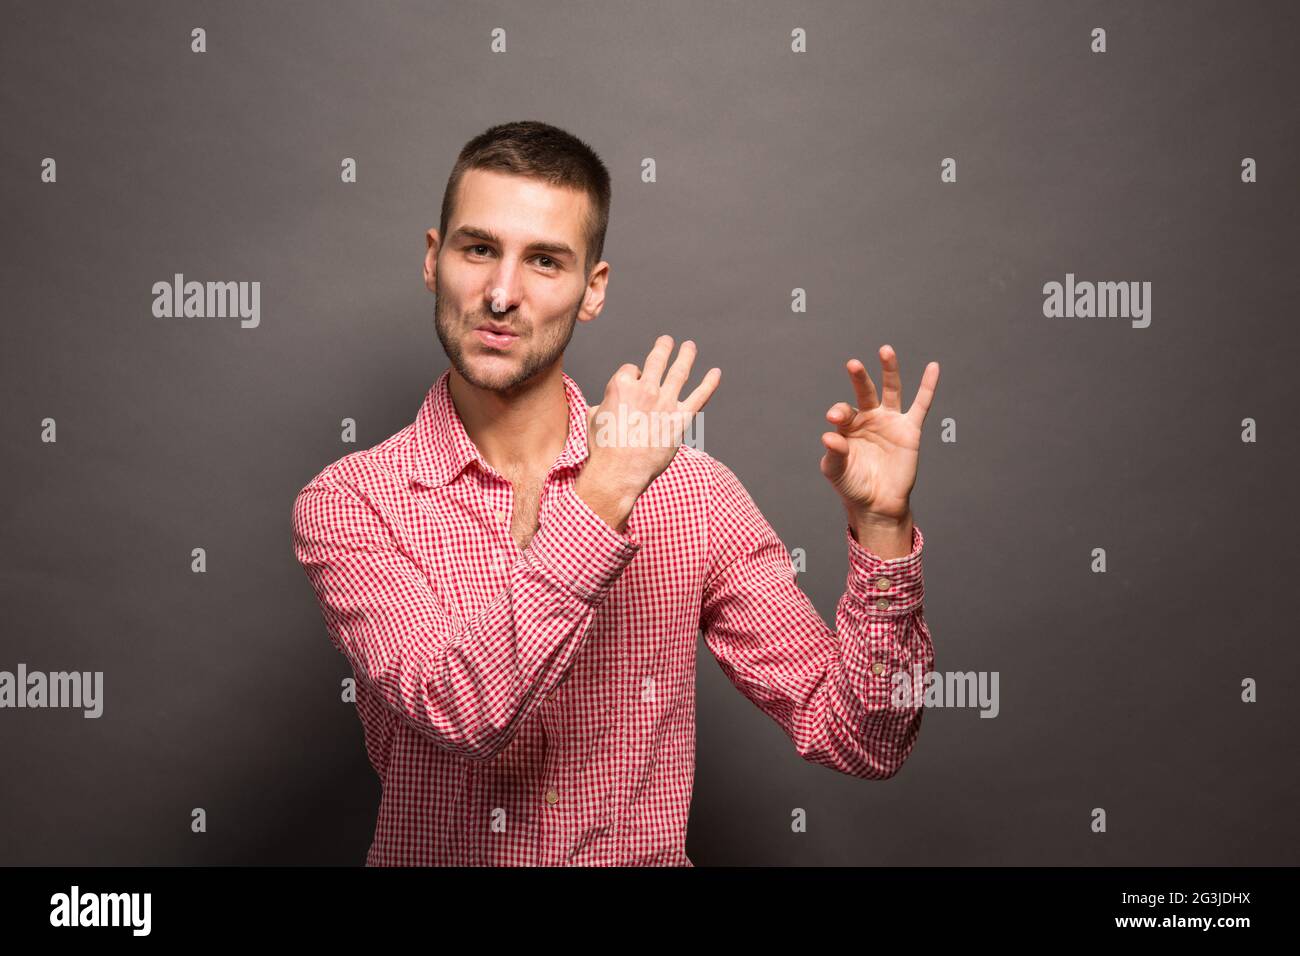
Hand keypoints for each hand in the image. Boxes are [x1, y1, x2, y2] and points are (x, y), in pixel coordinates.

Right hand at [583, 335, 720, 497]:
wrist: (618, 471)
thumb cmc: (603, 448)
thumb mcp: (594, 417)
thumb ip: (605, 403)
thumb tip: (609, 402)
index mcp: (621, 385)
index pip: (631, 370)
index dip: (632, 376)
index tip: (634, 384)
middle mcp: (645, 389)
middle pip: (657, 360)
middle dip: (663, 347)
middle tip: (667, 340)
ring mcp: (665, 403)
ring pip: (679, 372)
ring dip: (686, 356)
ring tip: (690, 346)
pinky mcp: (681, 420)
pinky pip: (700, 396)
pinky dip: (709, 383)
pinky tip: (716, 373)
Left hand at [819, 345, 938, 523]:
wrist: (877, 504)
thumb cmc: (853, 485)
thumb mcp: (836, 471)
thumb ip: (834, 454)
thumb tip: (829, 437)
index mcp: (848, 426)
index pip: (843, 411)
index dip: (839, 412)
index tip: (835, 418)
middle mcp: (868, 418)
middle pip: (865, 392)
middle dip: (859, 378)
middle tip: (852, 364)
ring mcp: (890, 421)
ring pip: (891, 390)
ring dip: (889, 370)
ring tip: (885, 350)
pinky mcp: (910, 429)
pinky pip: (921, 404)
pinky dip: (928, 386)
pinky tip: (933, 367)